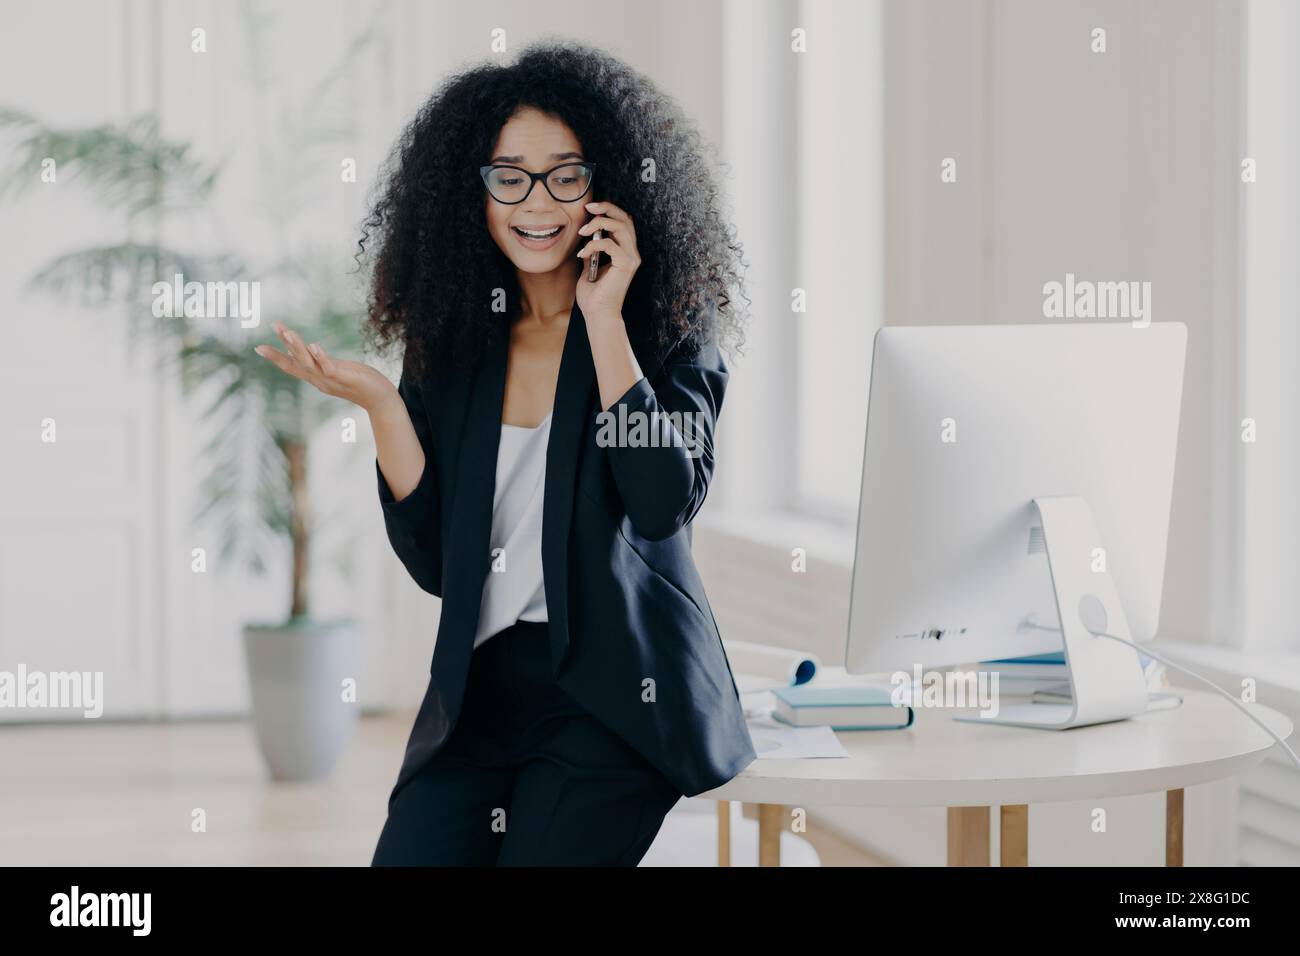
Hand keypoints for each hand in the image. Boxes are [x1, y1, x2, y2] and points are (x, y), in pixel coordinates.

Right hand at [255, 321, 396, 413]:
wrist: (380, 400)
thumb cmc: (359, 382)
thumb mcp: (335, 370)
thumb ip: (321, 363)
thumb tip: (308, 351)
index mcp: (316, 377)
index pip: (292, 366)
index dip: (276, 357)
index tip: (258, 347)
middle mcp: (319, 380)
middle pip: (296, 364)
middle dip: (280, 350)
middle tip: (268, 335)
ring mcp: (331, 379)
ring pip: (309, 364)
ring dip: (298, 348)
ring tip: (287, 332)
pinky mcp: (345, 377)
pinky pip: (329, 367)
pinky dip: (321, 357)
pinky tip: (314, 345)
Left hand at [575, 200, 640, 319]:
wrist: (598, 315)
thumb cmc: (594, 297)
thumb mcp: (589, 268)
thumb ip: (591, 253)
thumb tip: (585, 240)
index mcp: (626, 252)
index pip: (623, 222)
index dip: (608, 210)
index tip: (590, 208)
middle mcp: (632, 253)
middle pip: (625, 219)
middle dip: (606, 208)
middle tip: (588, 208)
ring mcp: (631, 259)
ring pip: (621, 227)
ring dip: (598, 224)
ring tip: (582, 232)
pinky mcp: (625, 265)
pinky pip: (610, 244)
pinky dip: (593, 245)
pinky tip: (582, 254)